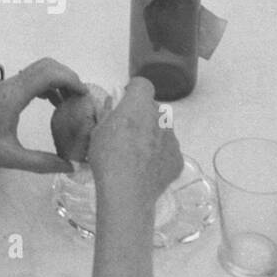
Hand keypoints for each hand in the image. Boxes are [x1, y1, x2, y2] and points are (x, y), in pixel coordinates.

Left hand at [0, 57, 84, 174]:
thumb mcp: (12, 159)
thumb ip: (43, 163)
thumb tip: (70, 166)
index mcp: (13, 96)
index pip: (47, 74)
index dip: (69, 79)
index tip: (85, 94)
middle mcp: (10, 86)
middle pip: (44, 66)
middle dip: (67, 76)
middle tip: (82, 97)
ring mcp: (5, 87)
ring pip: (37, 71)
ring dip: (57, 80)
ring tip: (72, 101)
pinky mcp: (2, 93)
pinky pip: (29, 81)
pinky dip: (45, 86)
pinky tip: (53, 103)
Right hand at [88, 78, 182, 207]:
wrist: (127, 191)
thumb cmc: (107, 156)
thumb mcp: (97, 130)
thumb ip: (109, 113)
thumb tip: (114, 105)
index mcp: (139, 106)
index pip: (143, 84)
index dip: (133, 90)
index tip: (125, 100)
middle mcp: (160, 118)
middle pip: (154, 108)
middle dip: (143, 114)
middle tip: (128, 131)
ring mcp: (173, 140)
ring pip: (163, 129)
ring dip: (153, 134)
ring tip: (137, 153)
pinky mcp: (179, 159)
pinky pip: (168, 150)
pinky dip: (160, 155)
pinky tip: (147, 168)